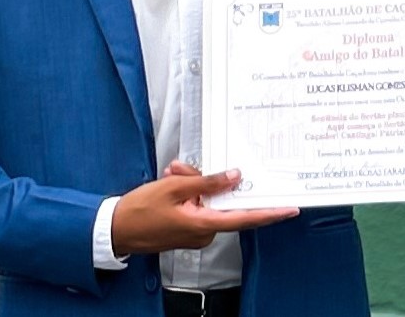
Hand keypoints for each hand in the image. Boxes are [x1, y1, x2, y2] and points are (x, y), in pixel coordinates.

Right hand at [112, 163, 298, 254]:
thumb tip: (234, 176)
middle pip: (220, 202)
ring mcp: (195, 234)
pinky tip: (172, 182)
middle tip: (182, 169)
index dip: (269, 213)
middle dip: (205, 182)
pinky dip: (187, 194)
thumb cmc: (141, 210)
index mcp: (204, 225)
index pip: (245, 217)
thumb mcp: (174, 188)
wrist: (115, 229)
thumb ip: (207, 182)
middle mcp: (204, 233)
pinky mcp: (187, 231)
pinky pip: (196, 208)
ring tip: (171, 174)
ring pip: (206, 202)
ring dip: (192, 185)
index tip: (289, 208)